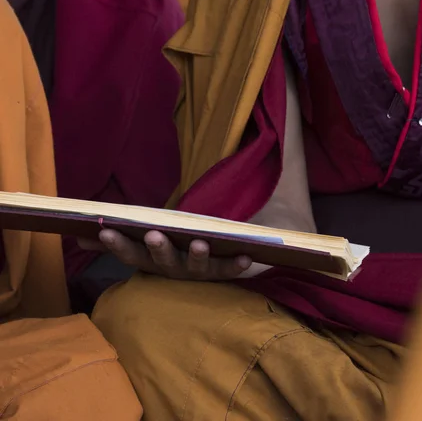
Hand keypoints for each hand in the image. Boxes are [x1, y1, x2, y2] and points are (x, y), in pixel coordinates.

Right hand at [78, 230, 251, 280]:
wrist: (197, 283)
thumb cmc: (166, 254)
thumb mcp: (140, 249)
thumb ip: (116, 243)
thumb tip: (82, 237)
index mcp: (150, 263)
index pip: (129, 255)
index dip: (117, 245)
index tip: (106, 231)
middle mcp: (171, 270)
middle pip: (162, 260)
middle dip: (158, 248)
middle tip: (154, 234)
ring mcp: (195, 273)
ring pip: (195, 267)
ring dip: (198, 255)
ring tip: (200, 242)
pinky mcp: (218, 273)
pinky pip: (228, 270)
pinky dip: (236, 264)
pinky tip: (246, 257)